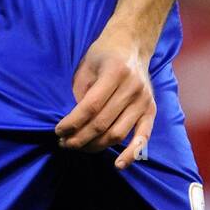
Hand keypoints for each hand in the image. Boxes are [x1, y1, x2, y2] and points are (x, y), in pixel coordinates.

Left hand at [54, 20, 156, 169]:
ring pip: (117, 134)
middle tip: (64, 144)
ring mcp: (144, 100)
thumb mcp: (86, 65)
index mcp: (115, 72)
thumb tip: (73, 125)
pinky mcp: (151, 110)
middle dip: (79, 138)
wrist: (132, 44)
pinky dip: (131, 153)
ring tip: (78, 148)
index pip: (90, 106)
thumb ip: (81, 93)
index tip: (58, 132)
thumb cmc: (103, 54)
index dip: (72, 123)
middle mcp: (133, 87)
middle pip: (102, 123)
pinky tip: (118, 165)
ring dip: (95, 146)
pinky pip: (143, 137)